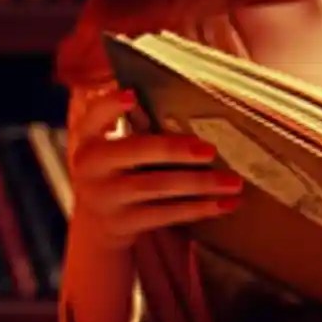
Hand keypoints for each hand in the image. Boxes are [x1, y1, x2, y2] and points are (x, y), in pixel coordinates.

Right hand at [69, 88, 243, 251]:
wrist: (96, 225)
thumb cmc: (119, 174)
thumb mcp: (114, 149)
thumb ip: (136, 128)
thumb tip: (187, 106)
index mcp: (89, 140)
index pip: (94, 116)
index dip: (111, 105)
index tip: (133, 96)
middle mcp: (91, 167)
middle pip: (137, 152)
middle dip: (175, 150)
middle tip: (210, 150)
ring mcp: (106, 197)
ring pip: (158, 186)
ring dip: (199, 184)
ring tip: (232, 182)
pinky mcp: (124, 223)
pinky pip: (166, 214)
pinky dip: (199, 209)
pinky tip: (224, 204)